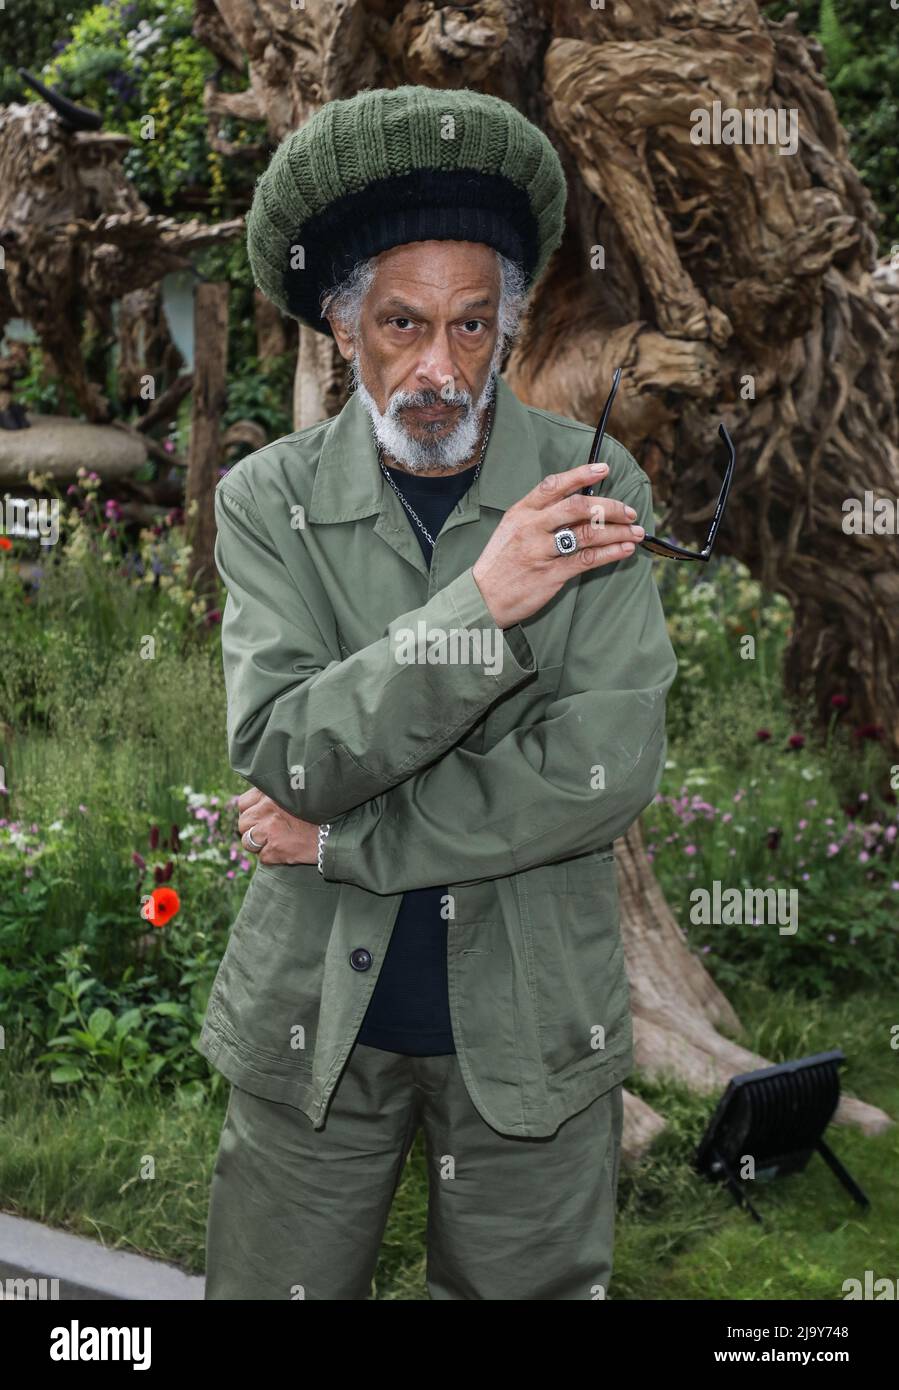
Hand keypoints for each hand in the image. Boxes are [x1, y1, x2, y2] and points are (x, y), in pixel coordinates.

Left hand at [236, 787, 319, 864]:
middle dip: (251, 830)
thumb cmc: (314, 815)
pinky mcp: (275, 849)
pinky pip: (262, 857)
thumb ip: (272, 797)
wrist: (333, 834)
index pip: (243, 803)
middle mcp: (267, 809)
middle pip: (242, 823)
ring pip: (247, 842)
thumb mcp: (292, 797)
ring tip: (274, 842)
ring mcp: (270, 830)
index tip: (258, 818)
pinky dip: (272, 856)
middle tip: (266, 833)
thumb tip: (253, 806)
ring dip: (258, 845)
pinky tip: (285, 850)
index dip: (249, 812)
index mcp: (270, 794)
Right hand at [471, 462, 643, 628]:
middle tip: (630, 512)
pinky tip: (625, 550)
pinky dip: (611, 553)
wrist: (482, 597)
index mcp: (521, 511)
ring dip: (618, 531)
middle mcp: (532, 527)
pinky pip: (588, 559)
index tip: (604, 470)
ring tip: (636, 532)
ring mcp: (541, 551)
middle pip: (578, 507)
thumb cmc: (500, 562)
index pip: (554, 485)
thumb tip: (578, 504)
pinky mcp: (551, 575)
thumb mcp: (512, 529)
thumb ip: (539, 515)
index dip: (581, 474)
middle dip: (610, 507)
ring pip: (588, 534)